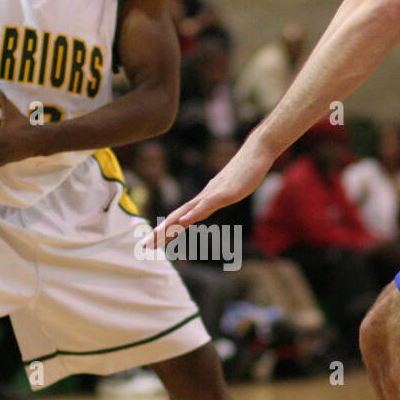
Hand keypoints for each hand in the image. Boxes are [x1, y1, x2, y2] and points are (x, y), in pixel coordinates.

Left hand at [151, 135, 273, 246]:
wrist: (256, 151)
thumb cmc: (246, 169)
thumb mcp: (231, 189)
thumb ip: (220, 196)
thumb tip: (214, 200)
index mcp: (205, 199)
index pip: (180, 218)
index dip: (165, 231)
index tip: (153, 243)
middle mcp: (204, 197)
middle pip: (176, 218)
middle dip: (159, 234)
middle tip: (143, 247)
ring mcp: (213, 194)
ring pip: (186, 214)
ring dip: (169, 227)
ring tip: (154, 239)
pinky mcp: (224, 193)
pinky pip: (206, 206)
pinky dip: (193, 214)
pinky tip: (182, 222)